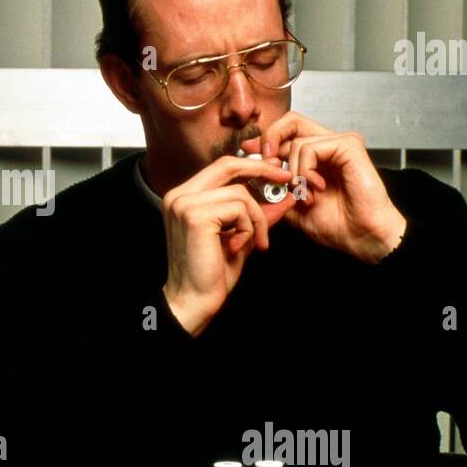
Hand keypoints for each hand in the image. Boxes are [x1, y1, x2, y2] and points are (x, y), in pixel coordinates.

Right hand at [160, 154, 296, 335]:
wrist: (193, 301)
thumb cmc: (211, 273)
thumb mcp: (239, 235)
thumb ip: (257, 214)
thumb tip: (285, 196)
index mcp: (184, 197)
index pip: (221, 167)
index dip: (251, 166)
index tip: (276, 172)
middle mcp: (179, 195)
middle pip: (228, 165)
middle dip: (261, 170)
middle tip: (286, 178)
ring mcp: (185, 204)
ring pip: (240, 193)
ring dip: (256, 218)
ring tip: (255, 242)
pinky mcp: (196, 216)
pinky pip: (239, 209)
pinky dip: (248, 228)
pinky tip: (238, 247)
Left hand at [255, 112, 405, 262]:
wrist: (361, 237)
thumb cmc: (336, 224)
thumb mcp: (292, 206)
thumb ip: (275, 186)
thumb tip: (254, 169)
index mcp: (316, 156)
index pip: (285, 132)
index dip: (264, 140)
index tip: (250, 151)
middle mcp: (328, 144)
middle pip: (289, 121)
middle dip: (270, 142)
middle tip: (268, 167)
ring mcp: (339, 142)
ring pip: (295, 140)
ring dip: (292, 172)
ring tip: (305, 194)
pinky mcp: (348, 145)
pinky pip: (309, 147)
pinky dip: (304, 170)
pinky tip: (316, 188)